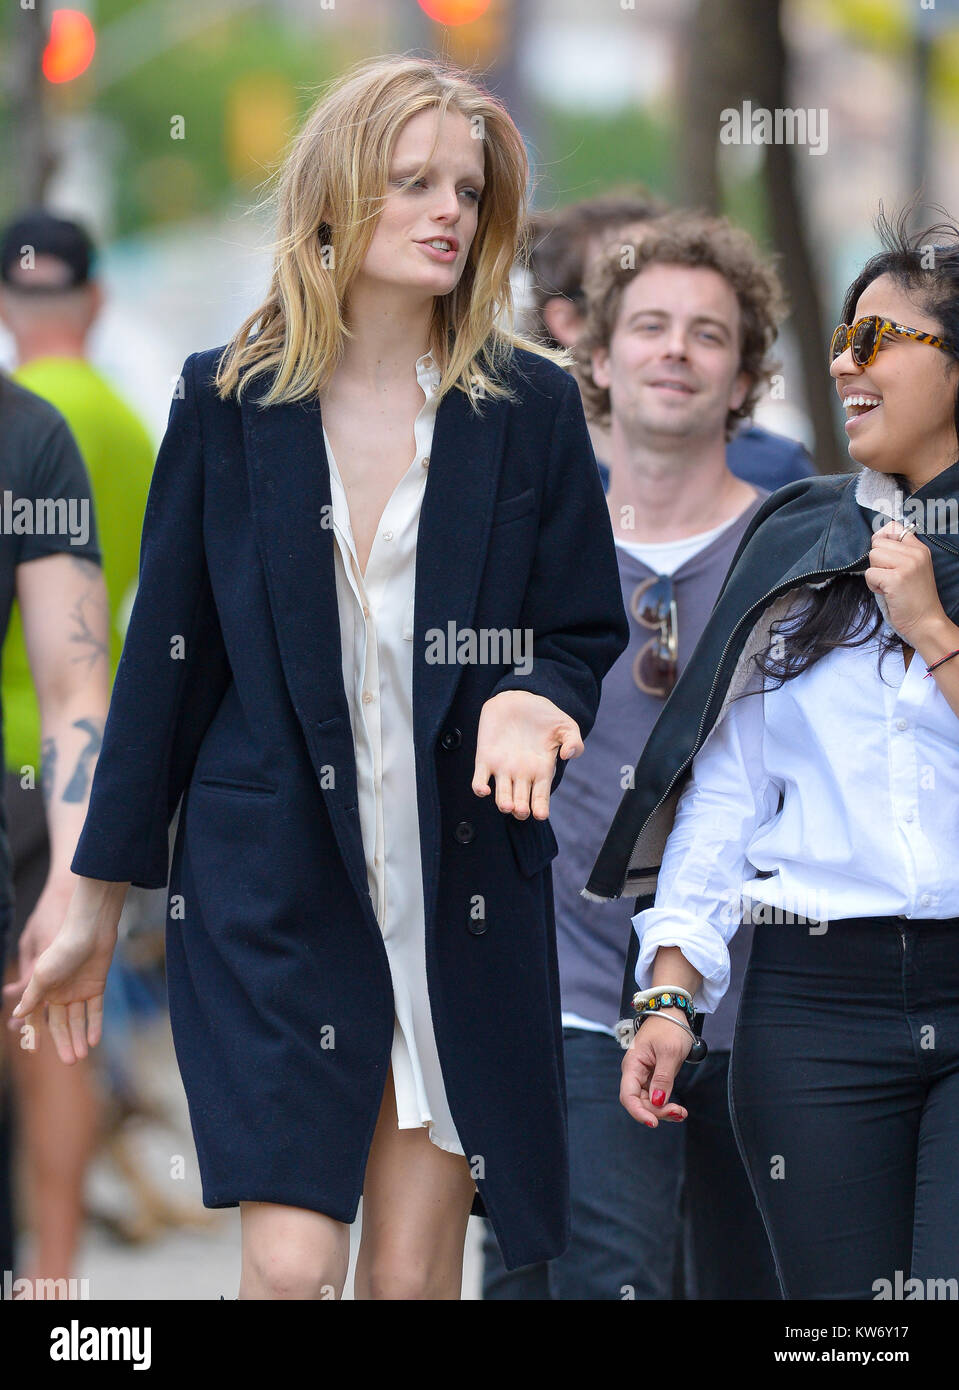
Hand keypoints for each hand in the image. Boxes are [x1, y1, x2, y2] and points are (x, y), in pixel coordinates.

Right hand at [4, 880, 123, 1062]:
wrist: (91, 931)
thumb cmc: (62, 949)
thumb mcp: (43, 975)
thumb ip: (33, 996)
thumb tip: (19, 1014)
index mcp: (44, 990)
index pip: (38, 1017)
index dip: (36, 1033)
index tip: (34, 1051)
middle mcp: (61, 992)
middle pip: (61, 1023)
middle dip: (64, 1042)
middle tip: (69, 1062)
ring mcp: (79, 990)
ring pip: (79, 1020)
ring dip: (80, 1037)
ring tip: (81, 1056)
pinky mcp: (96, 987)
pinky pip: (95, 1010)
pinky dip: (95, 1024)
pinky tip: (94, 1041)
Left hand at [472, 690, 583, 819]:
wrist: (519, 698)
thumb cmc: (544, 715)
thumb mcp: (566, 726)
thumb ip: (573, 741)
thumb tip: (568, 755)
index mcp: (541, 771)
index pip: (540, 797)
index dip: (540, 808)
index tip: (541, 814)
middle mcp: (522, 774)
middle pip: (520, 802)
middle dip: (520, 809)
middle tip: (521, 810)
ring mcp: (503, 768)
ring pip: (501, 795)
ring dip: (503, 803)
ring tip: (507, 806)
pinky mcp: (485, 757)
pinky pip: (479, 779)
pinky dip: (479, 787)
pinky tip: (484, 790)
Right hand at [620, 1011, 691, 1127]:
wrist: (672, 1014)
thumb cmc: (669, 1028)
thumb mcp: (669, 1052)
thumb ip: (663, 1078)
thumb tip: (657, 1102)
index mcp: (633, 1065)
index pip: (628, 1096)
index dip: (638, 1112)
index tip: (653, 1123)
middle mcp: (635, 1073)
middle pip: (639, 1102)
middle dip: (657, 1112)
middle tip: (679, 1112)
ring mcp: (644, 1076)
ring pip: (648, 1102)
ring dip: (663, 1111)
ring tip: (681, 1112)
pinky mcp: (653, 1077)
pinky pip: (656, 1097)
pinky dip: (666, 1105)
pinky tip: (677, 1109)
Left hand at [865, 522, 946, 645]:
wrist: (925, 622)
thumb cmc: (914, 598)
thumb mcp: (913, 569)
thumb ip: (899, 553)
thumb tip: (876, 541)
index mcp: (919, 549)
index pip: (893, 526)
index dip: (881, 540)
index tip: (884, 558)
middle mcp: (915, 553)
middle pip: (877, 543)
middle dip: (877, 562)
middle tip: (889, 577)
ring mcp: (907, 565)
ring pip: (872, 556)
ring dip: (874, 574)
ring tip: (888, 585)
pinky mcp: (896, 578)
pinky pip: (870, 574)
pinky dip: (873, 585)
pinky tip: (887, 593)